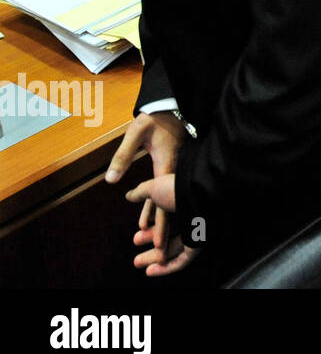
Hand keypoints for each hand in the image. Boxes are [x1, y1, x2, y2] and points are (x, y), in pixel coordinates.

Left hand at [106, 111, 185, 263]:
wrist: (171, 105)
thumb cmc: (153, 118)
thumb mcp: (135, 134)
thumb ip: (122, 157)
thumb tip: (110, 181)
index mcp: (167, 163)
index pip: (163, 198)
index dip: (161, 221)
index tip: (161, 242)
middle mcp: (175, 168)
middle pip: (169, 201)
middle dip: (163, 225)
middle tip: (158, 248)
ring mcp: (177, 168)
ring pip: (168, 196)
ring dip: (159, 215)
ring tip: (147, 232)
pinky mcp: (176, 166)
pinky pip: (169, 188)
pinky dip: (160, 202)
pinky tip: (150, 212)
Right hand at [125, 174, 198, 275]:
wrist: (199, 195)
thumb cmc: (177, 189)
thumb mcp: (155, 187)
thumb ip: (142, 192)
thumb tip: (129, 195)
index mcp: (184, 201)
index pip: (165, 216)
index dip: (151, 222)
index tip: (139, 228)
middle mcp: (193, 216)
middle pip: (169, 233)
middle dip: (150, 240)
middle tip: (135, 245)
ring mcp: (197, 232)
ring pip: (174, 249)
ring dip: (154, 257)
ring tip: (137, 262)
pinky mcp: (199, 245)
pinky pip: (182, 260)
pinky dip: (166, 267)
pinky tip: (150, 271)